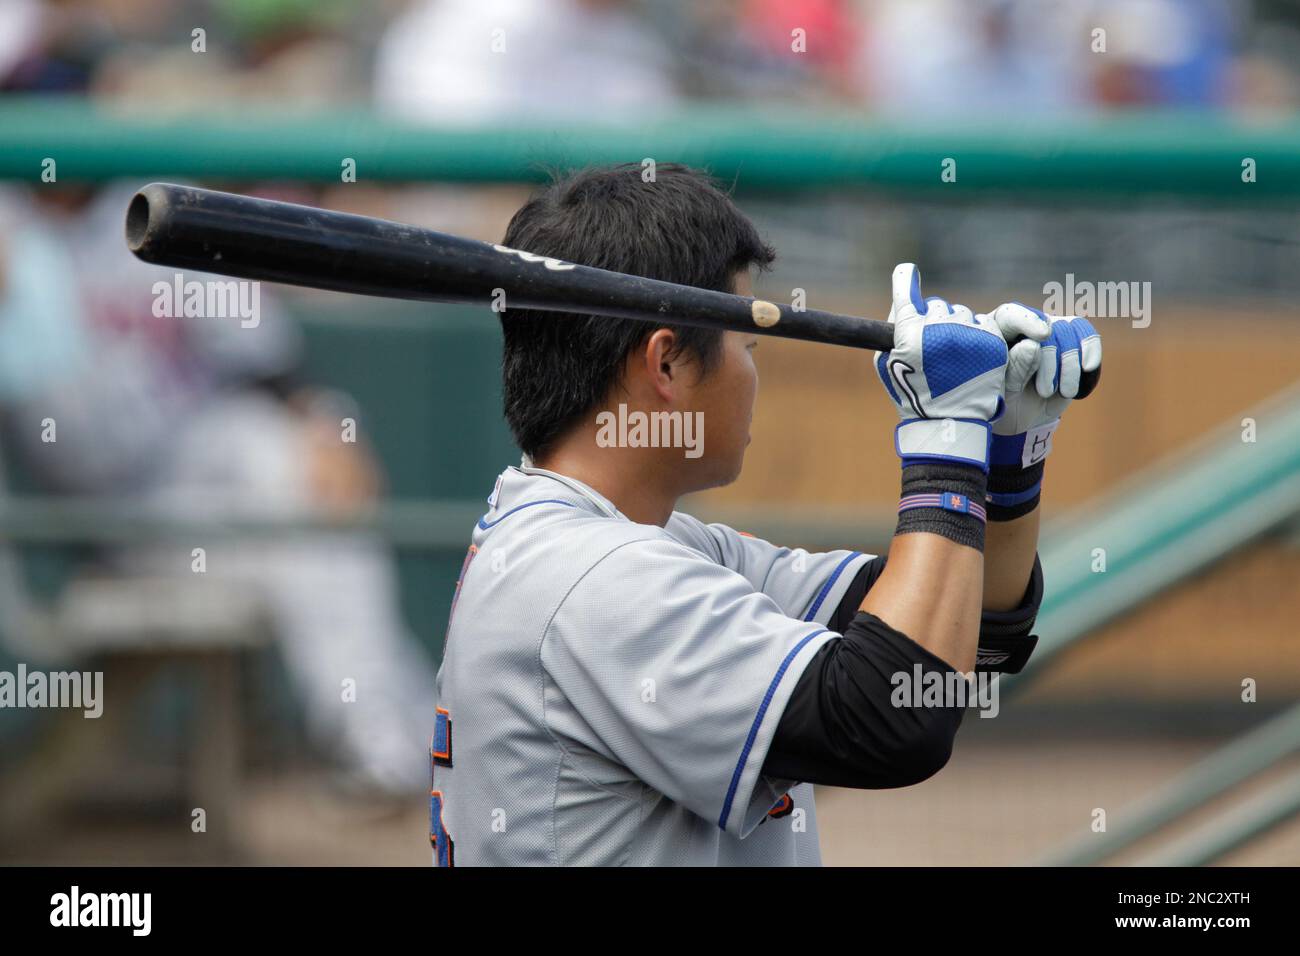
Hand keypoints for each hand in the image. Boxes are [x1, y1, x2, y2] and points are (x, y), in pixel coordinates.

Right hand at [873, 263, 1009, 470]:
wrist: (949, 424)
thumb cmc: (912, 395)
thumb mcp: (887, 363)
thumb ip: (893, 328)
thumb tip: (904, 298)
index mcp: (910, 331)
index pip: (906, 292)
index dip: (905, 281)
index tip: (907, 273)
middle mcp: (940, 327)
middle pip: (938, 307)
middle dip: (935, 321)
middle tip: (935, 349)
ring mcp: (968, 333)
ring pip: (963, 315)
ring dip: (958, 329)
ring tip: (955, 360)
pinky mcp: (992, 341)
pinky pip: (984, 326)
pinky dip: (978, 338)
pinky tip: (971, 359)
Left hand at [981, 304, 1101, 467]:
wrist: (1017, 417)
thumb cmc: (1002, 401)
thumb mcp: (1002, 391)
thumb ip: (1015, 367)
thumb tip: (1033, 344)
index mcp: (997, 332)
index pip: (1011, 316)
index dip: (1027, 320)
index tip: (1042, 334)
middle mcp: (1024, 326)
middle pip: (1046, 326)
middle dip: (1050, 359)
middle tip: (1044, 391)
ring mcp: (1049, 334)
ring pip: (1068, 330)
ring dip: (1070, 363)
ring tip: (1065, 391)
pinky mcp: (1071, 346)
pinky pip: (1087, 337)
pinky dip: (1091, 351)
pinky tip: (1087, 368)